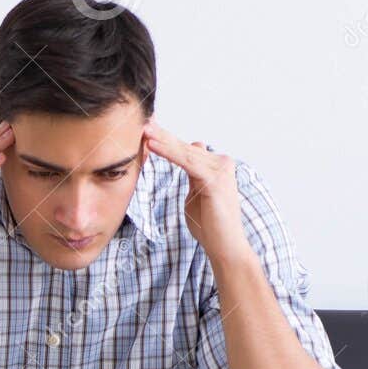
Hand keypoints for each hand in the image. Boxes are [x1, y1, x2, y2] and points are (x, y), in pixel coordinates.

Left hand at [143, 119, 250, 267]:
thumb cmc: (210, 226)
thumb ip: (193, 173)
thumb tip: (192, 149)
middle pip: (185, 147)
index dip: (166, 139)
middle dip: (162, 134)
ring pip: (184, 152)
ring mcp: (220, 170)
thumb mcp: (196, 193)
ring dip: (162, 140)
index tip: (147, 128)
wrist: (225, 247)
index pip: (187, 149)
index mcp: (216, 166)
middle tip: (142, 121)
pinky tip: (152, 145)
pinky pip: (186, 162)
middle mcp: (221, 163)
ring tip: (143, 130)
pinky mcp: (215, 179)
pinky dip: (168, 153)